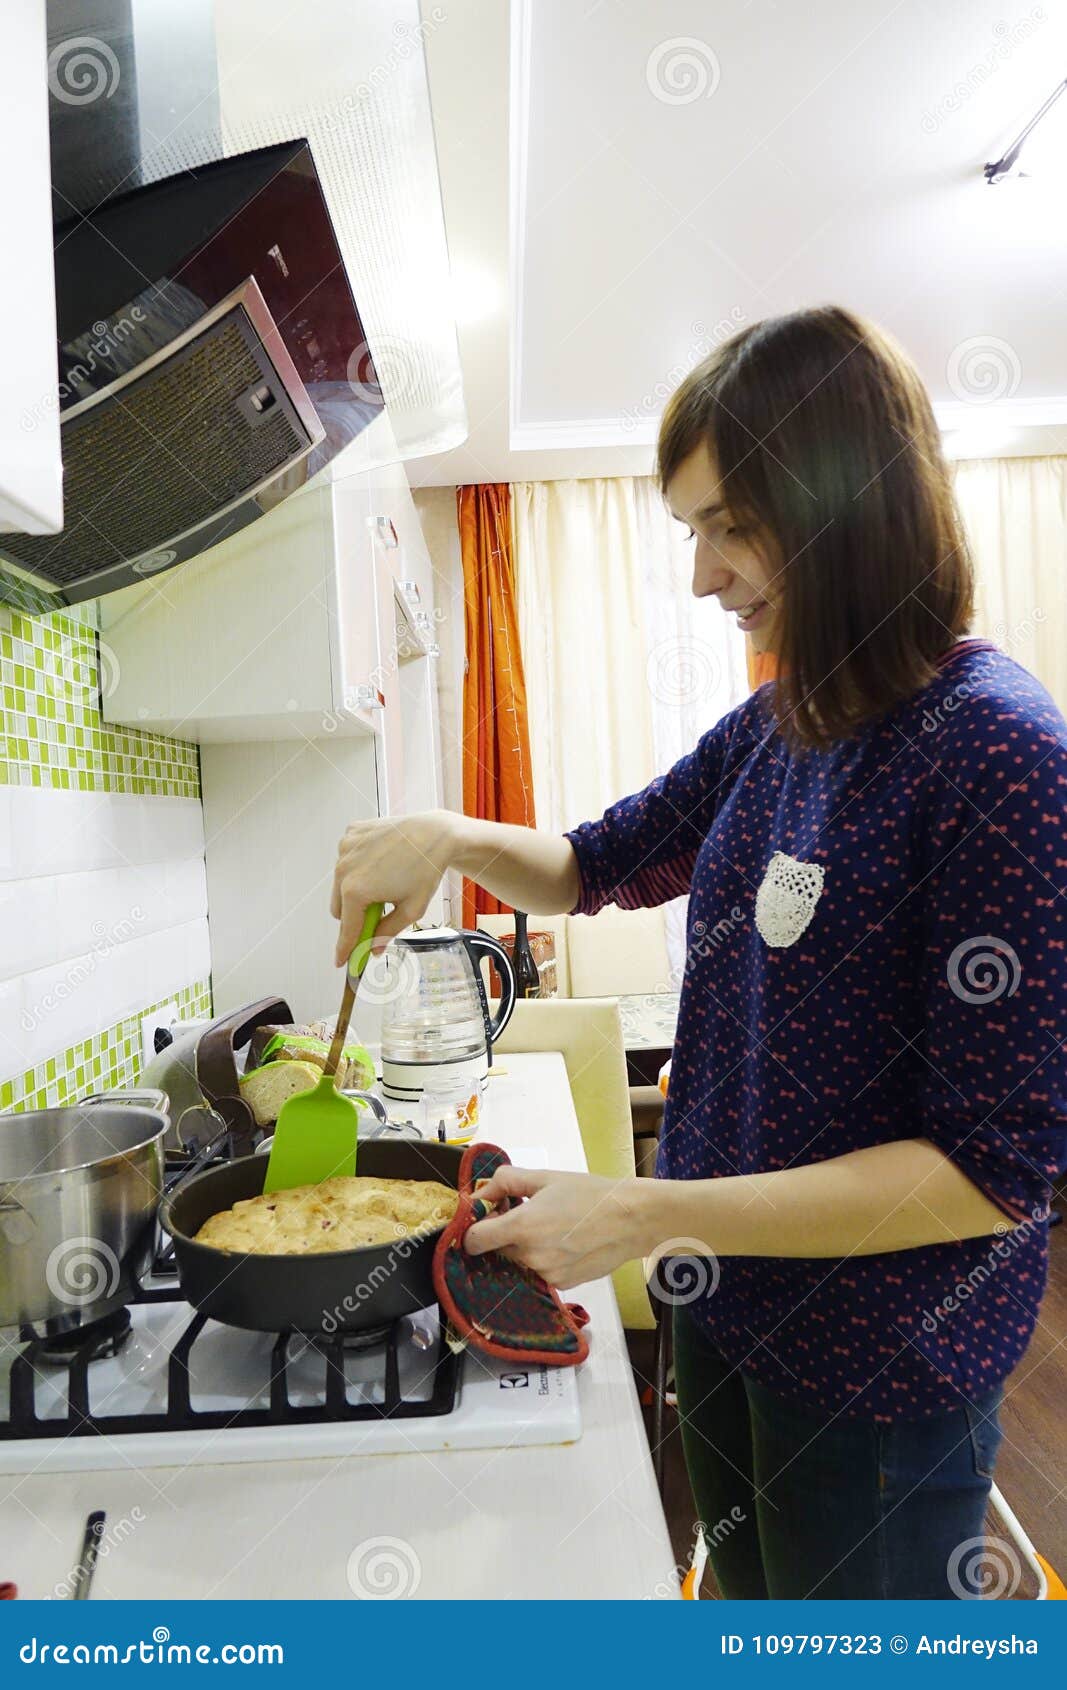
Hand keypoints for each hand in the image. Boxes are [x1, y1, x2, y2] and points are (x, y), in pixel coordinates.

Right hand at [331, 811, 456, 964]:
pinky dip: (357, 866)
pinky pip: (346, 859)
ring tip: (384, 883)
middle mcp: (344, 868)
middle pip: (338, 908)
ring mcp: (345, 848)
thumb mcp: (410, 910)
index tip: (341, 960)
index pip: (346, 929)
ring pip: (340, 883)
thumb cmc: (426, 868)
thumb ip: (387, 932)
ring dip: (355, 890)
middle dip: (354, 916)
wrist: (436, 834)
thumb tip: (373, 949)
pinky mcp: (351, 834)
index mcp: (356, 890)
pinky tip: (380, 863)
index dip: (345, 948)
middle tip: (377, 915)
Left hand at [464, 1166, 651, 1288]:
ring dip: (525, 1247)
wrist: (631, 1220)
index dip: (474, 1229)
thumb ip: (506, 1181)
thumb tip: (479, 1193)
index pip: (473, 1241)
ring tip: (552, 1227)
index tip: (487, 1218)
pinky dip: (544, 1259)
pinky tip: (565, 1242)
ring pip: (519, 1261)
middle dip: (504, 1234)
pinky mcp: (562, 1285)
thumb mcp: (545, 1178)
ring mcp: (546, 1274)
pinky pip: (539, 1272)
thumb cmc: (591, 1194)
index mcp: (522, 1226)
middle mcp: (530, 1256)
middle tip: (528, 1214)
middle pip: (497, 1250)